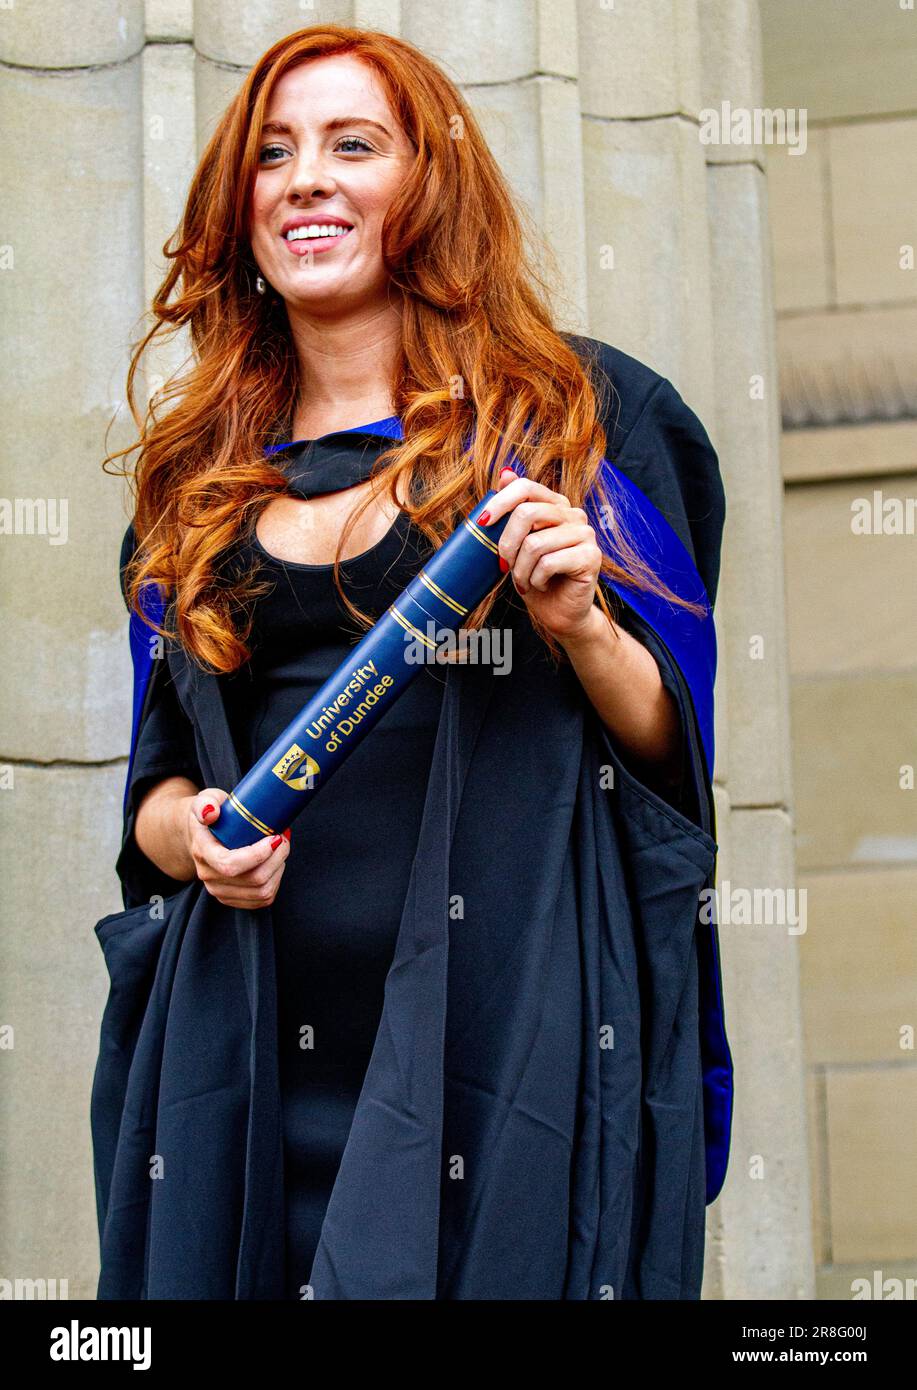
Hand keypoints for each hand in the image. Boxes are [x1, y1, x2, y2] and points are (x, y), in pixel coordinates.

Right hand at [180, 787, 291, 908]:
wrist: (201, 833)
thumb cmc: (211, 813)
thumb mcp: (206, 800)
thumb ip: (206, 803)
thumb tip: (211, 812)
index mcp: (203, 852)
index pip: (230, 864)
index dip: (258, 855)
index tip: (274, 838)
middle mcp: (209, 876)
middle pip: (253, 879)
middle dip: (277, 858)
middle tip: (282, 839)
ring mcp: (219, 890)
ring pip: (262, 892)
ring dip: (278, 870)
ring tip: (279, 850)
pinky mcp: (232, 898)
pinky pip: (263, 899)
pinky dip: (276, 882)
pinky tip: (274, 865)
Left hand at [479, 467, 603, 641]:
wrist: (558, 614)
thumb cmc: (534, 577)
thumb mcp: (516, 543)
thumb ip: (512, 510)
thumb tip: (506, 471)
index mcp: (555, 505)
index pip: (525, 487)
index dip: (500, 501)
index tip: (483, 523)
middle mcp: (573, 515)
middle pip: (527, 514)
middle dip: (507, 545)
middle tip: (505, 565)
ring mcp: (585, 534)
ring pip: (535, 543)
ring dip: (521, 569)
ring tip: (525, 581)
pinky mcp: (591, 557)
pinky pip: (549, 562)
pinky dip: (537, 579)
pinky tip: (542, 584)